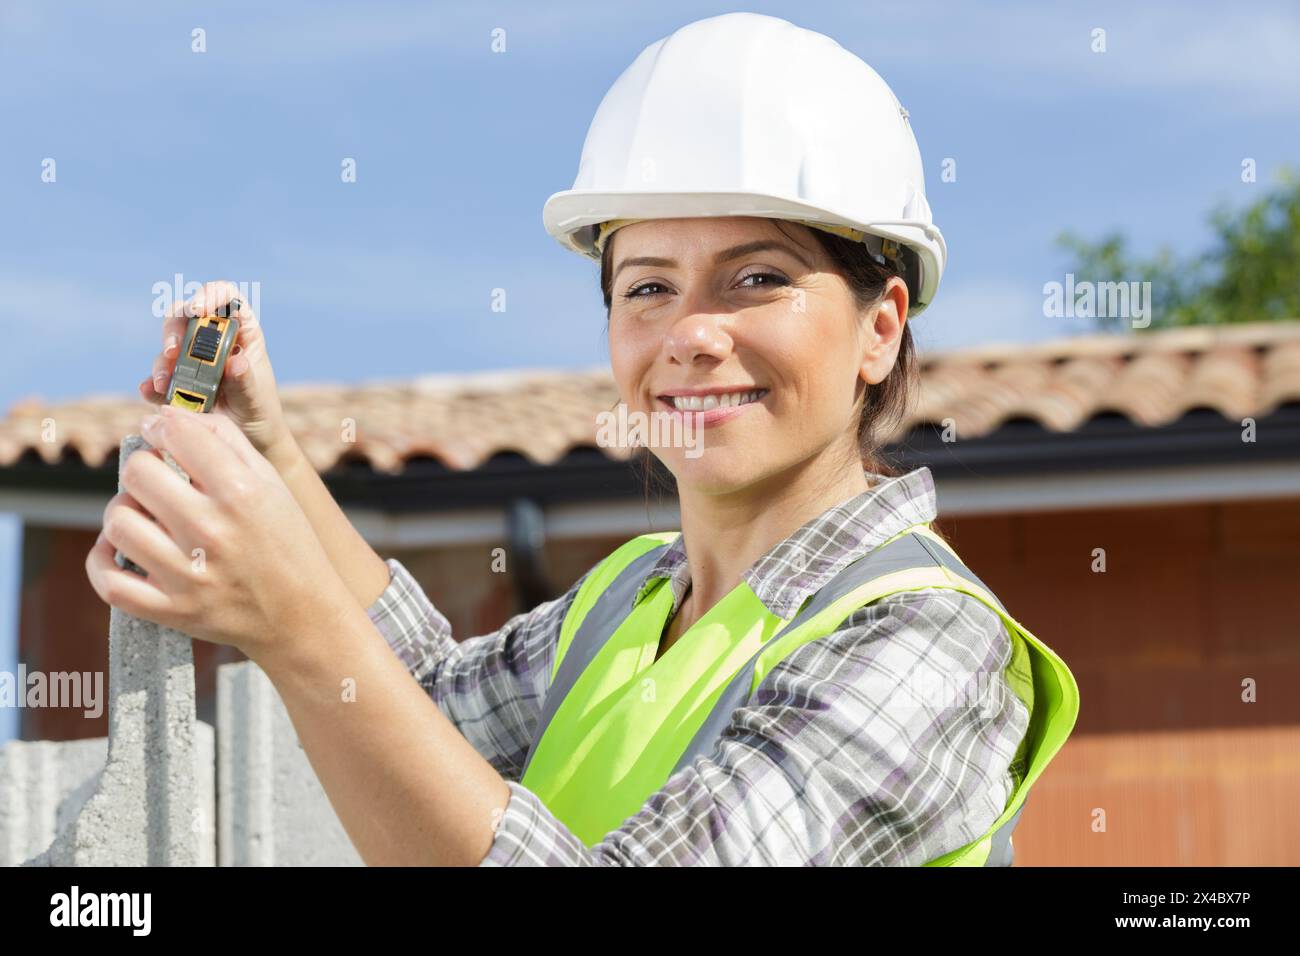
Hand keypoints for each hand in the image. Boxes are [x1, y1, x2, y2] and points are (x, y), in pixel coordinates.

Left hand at [85, 405, 348, 662]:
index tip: (163, 433)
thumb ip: (227, 442)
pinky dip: (104, 560)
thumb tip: (173, 416)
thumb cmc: (290, 545)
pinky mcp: (172, 611)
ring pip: (118, 523)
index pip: (176, 434)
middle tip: (157, 477)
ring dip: (125, 511)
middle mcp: (212, 532)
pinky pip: (109, 581)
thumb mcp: (274, 485)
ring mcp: (188, 575)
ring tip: (145, 515)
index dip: (163, 426)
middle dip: (144, 467)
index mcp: (241, 494)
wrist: (304, 617)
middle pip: (138, 473)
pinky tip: (120, 548)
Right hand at [140, 280, 296, 469]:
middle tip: (173, 351)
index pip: (225, 297)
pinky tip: (150, 392)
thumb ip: (245, 379)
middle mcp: (212, 339)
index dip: (210, 294)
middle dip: (174, 329)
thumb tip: (235, 363)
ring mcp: (190, 358)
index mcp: (240, 331)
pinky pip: (157, 376)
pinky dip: (150, 384)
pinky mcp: (175, 380)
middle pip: (185, 315)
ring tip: (164, 383)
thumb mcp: (256, 395)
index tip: (198, 309)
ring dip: (162, 361)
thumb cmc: (258, 407)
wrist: (249, 438)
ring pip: (168, 345)